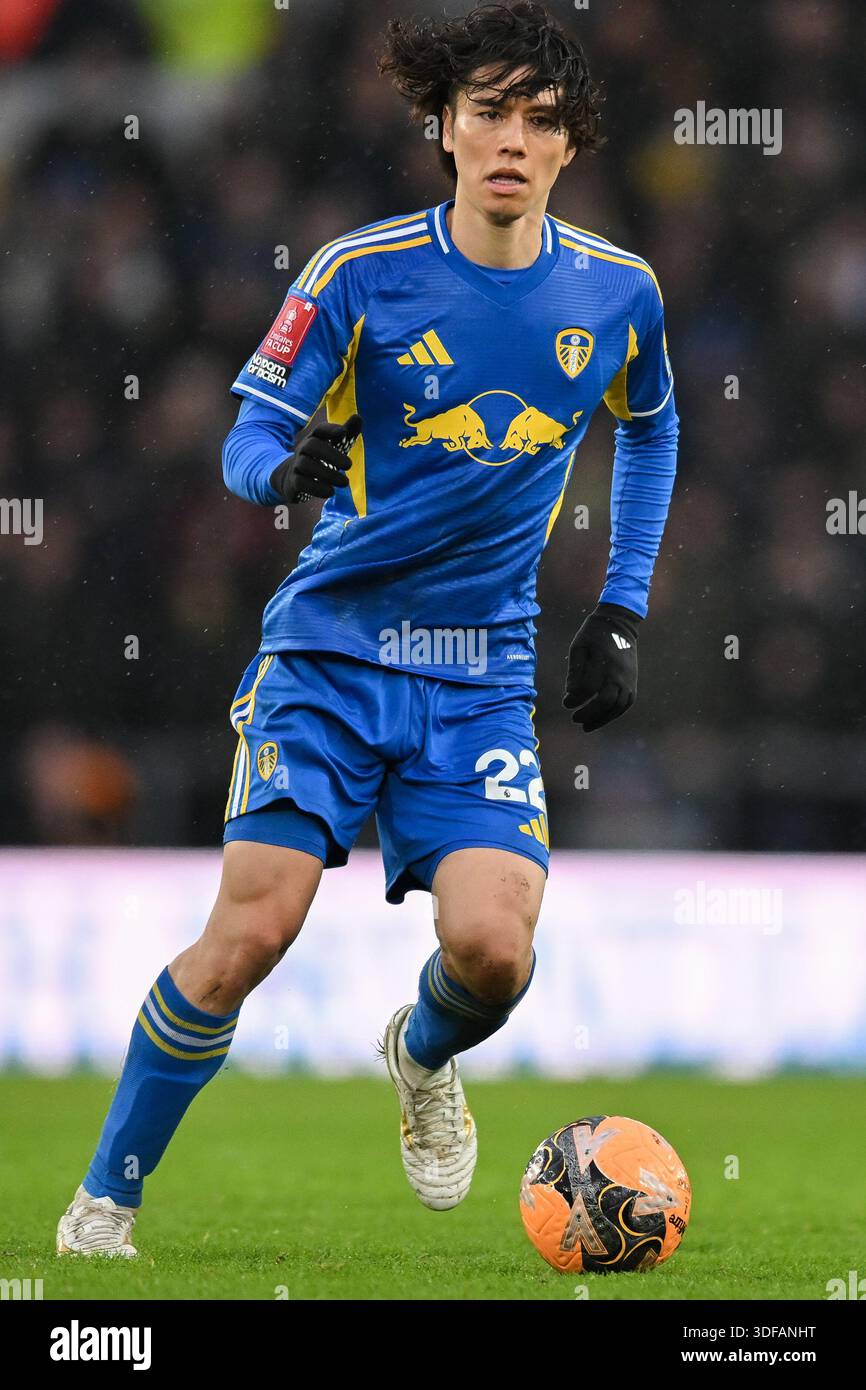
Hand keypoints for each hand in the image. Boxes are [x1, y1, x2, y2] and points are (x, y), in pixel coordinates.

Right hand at [270, 413, 362, 502]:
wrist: (291, 478)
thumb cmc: (320, 459)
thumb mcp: (334, 446)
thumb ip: (348, 433)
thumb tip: (358, 417)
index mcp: (314, 438)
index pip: (320, 429)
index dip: (330, 429)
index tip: (343, 432)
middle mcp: (303, 449)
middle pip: (312, 446)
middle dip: (331, 454)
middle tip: (350, 465)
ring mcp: (296, 465)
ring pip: (306, 465)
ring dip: (327, 474)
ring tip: (345, 482)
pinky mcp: (293, 482)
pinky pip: (301, 483)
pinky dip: (316, 488)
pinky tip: (330, 492)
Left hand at [562, 603, 639, 731]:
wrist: (619, 624)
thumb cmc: (593, 635)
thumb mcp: (578, 647)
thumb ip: (575, 670)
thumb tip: (570, 693)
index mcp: (603, 661)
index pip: (588, 688)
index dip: (575, 699)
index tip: (566, 703)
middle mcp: (618, 672)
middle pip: (604, 701)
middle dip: (588, 713)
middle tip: (574, 719)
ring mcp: (629, 678)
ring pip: (617, 706)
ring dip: (602, 719)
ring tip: (587, 726)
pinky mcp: (633, 681)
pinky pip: (626, 703)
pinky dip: (614, 714)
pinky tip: (602, 718)